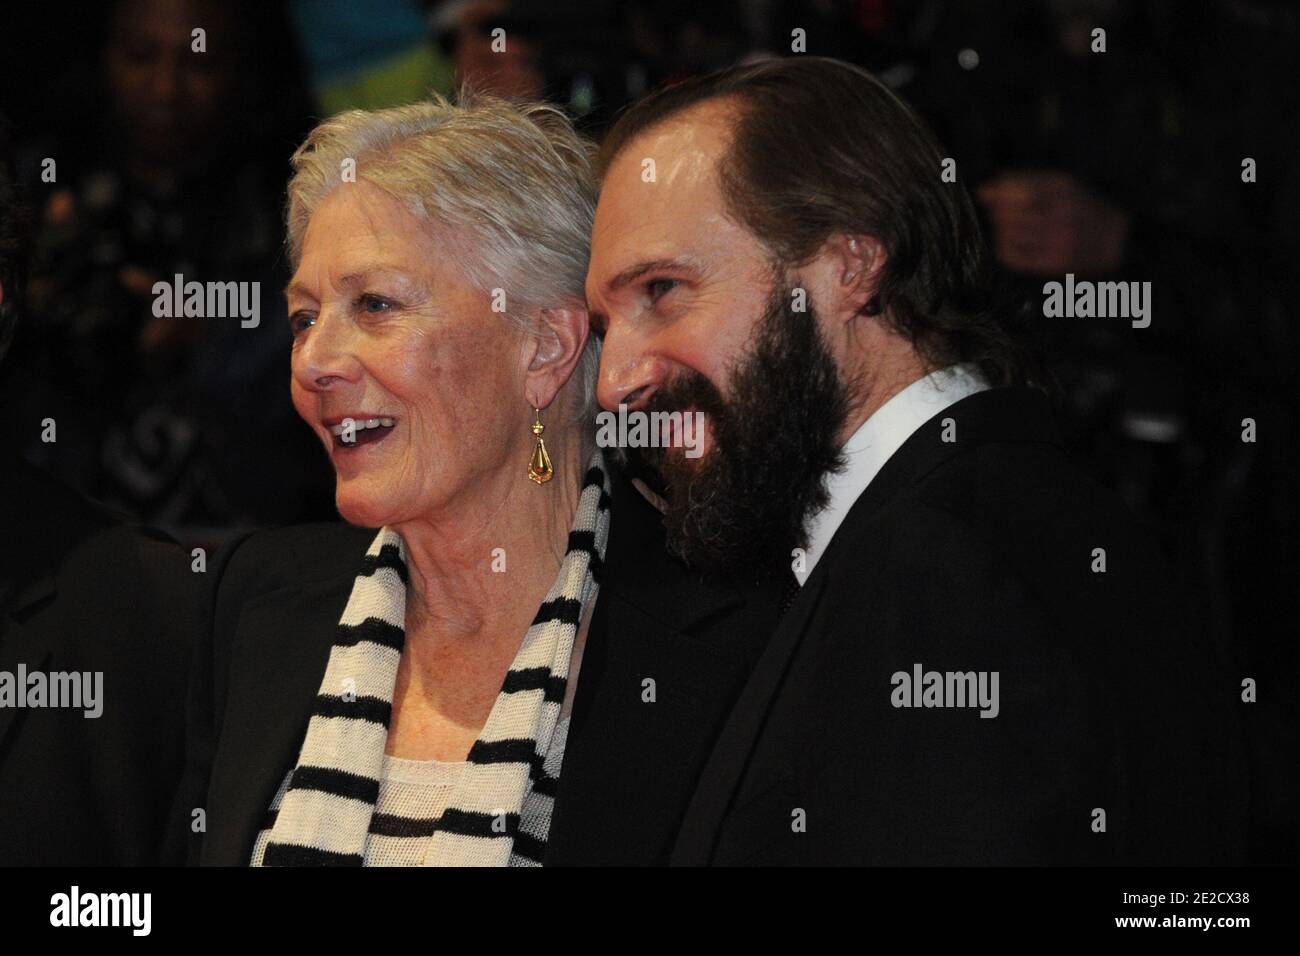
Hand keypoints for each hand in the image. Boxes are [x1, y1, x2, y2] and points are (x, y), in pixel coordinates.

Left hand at [976, 170, 1130, 274]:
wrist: (1118, 240)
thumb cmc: (1084, 208)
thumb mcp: (1061, 184)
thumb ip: (1023, 181)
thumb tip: (984, 188)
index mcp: (1063, 189)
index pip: (1016, 190)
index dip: (996, 193)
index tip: (989, 193)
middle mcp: (1061, 214)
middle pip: (1007, 213)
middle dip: (997, 211)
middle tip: (999, 212)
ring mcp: (1058, 241)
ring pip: (1007, 235)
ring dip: (1001, 229)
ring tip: (1010, 227)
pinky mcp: (1054, 263)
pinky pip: (1013, 256)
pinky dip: (1004, 248)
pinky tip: (1012, 242)